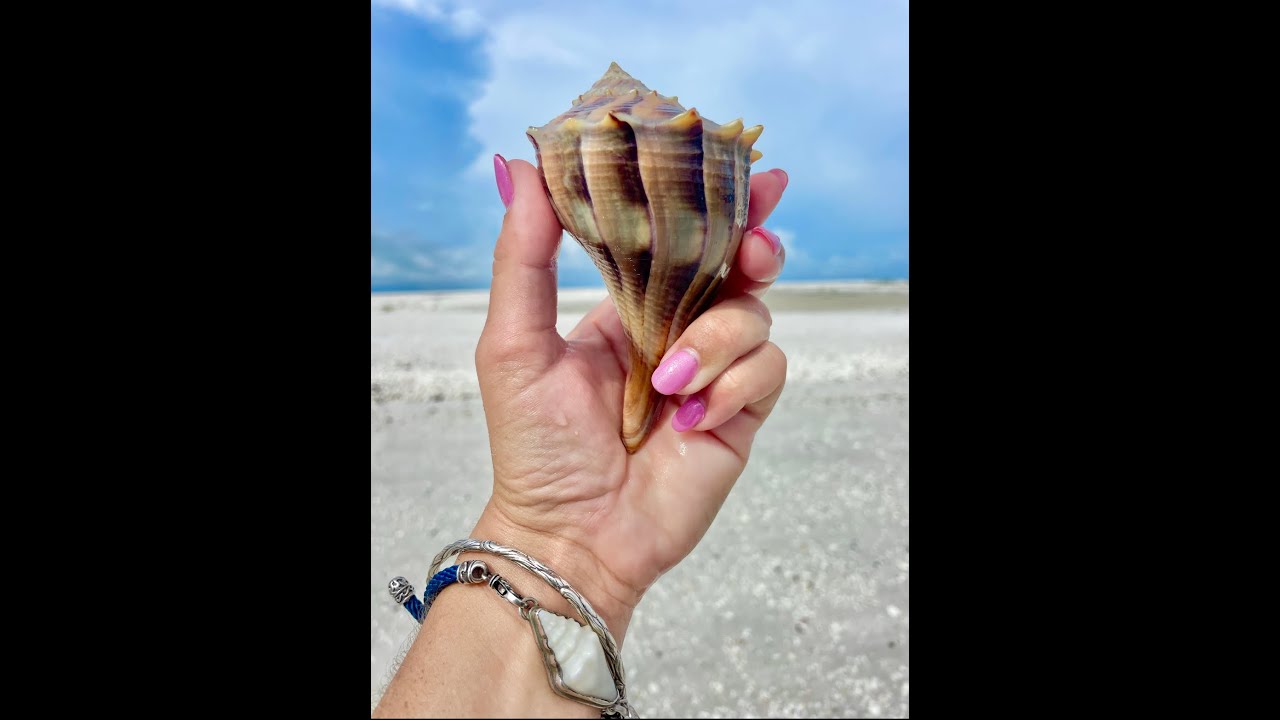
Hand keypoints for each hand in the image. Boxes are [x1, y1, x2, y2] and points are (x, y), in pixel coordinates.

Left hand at [472, 155, 788, 634]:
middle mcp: (677, 333)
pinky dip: (732, 387)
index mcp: (629, 308)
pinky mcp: (740, 415)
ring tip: (667, 383)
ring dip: (717, 341)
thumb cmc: (534, 448)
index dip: (712, 203)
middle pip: (736, 268)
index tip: (742, 169)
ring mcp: (713, 374)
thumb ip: (523, 257)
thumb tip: (517, 168)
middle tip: (752, 248)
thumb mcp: (514, 343)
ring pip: (754, 317)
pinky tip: (690, 419)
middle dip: (752, 248)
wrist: (571, 537)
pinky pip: (766, 373)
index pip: (679, 240)